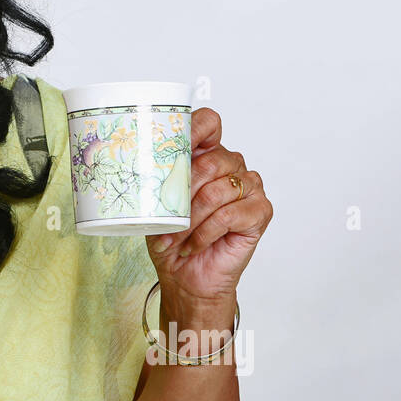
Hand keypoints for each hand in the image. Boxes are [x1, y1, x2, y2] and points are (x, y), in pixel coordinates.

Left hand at [145, 107, 272, 309]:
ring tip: (174, 237)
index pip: (208, 123)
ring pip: (217, 191)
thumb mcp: (155, 204)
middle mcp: (231, 165)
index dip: (193, 127)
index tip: (172, 141)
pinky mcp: (259, 211)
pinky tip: (193, 245)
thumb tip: (141, 161)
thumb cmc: (171, 239)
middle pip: (211, 161)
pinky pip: (229, 215)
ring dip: (190, 220)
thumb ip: (157, 178)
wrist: (185, 276)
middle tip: (165, 216)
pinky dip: (205, 233)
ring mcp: (248, 187)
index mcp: (207, 155)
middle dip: (182, 192)